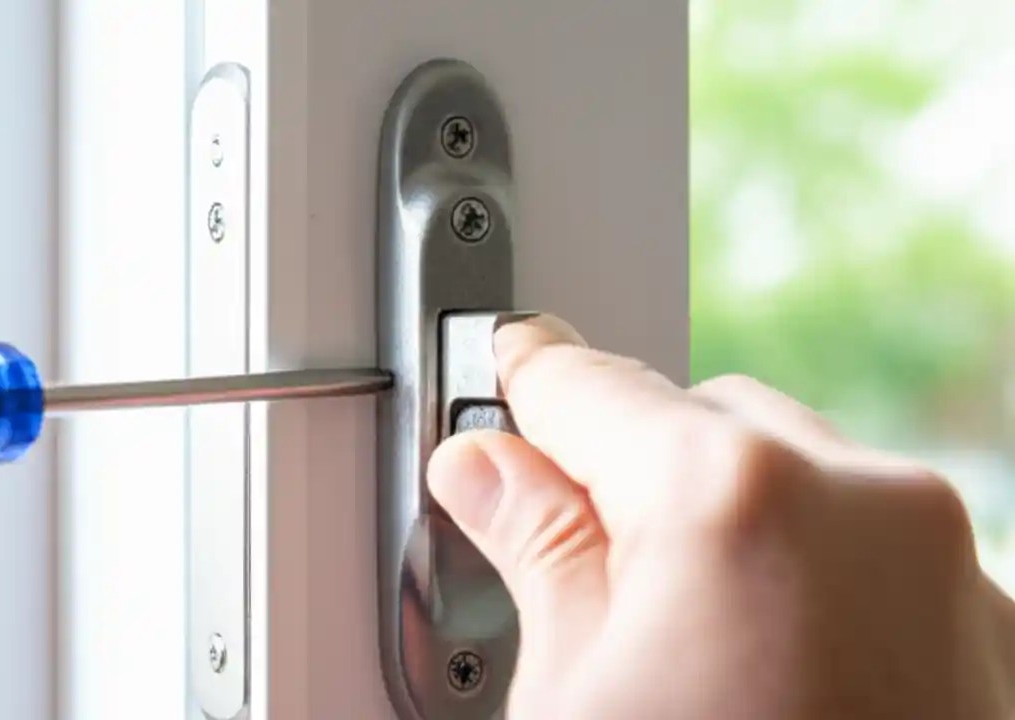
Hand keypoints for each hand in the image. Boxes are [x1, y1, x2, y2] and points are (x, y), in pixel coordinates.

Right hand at [429, 314, 1014, 718]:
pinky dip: (806, 575)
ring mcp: (957, 579)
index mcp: (735, 498)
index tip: (507, 370)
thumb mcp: (569, 703)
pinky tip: (757, 669)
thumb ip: (535, 552)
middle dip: (630, 465)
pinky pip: (876, 554)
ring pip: (802, 478)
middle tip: (564, 544)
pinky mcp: (994, 649)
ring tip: (671, 638)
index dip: (526, 380)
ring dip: (725, 519)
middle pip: (704, 421)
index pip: (589, 387)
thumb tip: (489, 474)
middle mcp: (872, 510)